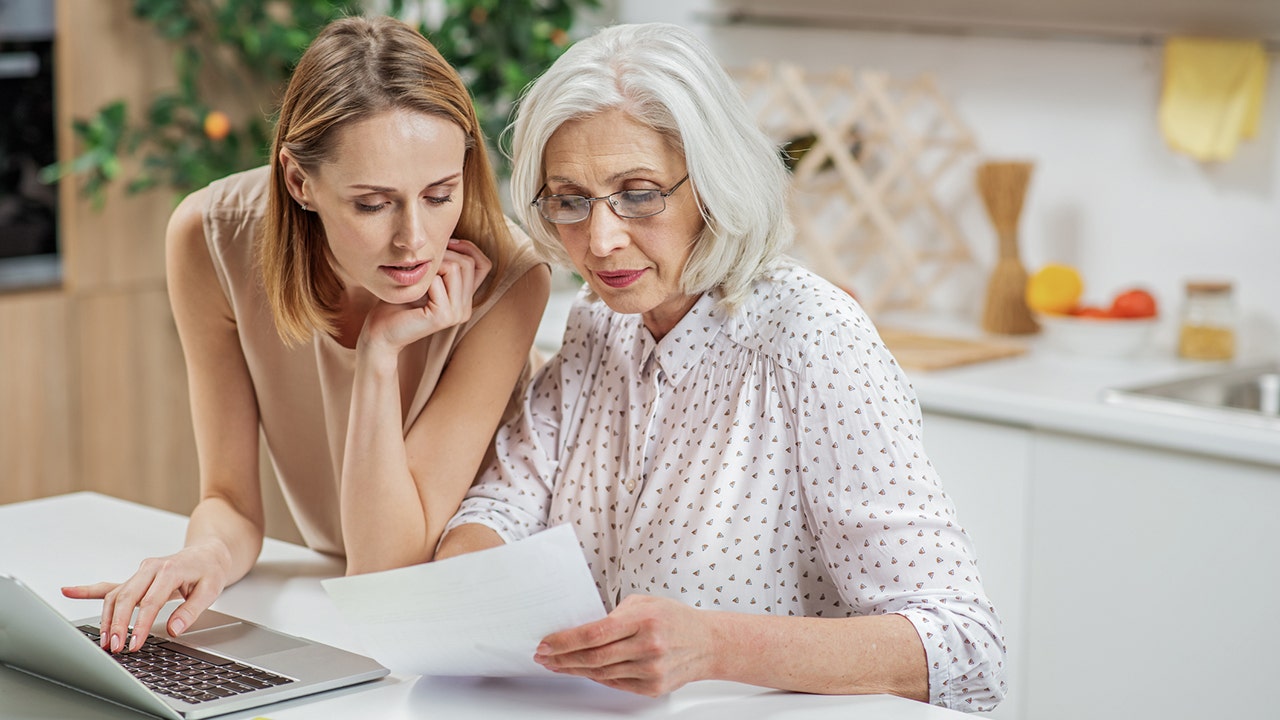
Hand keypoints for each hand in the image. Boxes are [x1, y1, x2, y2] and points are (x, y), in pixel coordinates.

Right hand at [61, 542, 231, 652]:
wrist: (208, 553)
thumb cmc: (210, 570)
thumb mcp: (211, 590)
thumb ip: (192, 610)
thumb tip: (175, 629)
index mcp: (170, 570)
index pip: (151, 601)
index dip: (141, 625)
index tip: (135, 644)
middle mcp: (151, 568)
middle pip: (126, 597)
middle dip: (118, 624)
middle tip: (115, 647)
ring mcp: (140, 572)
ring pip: (115, 595)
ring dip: (107, 619)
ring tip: (105, 641)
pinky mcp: (135, 578)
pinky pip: (109, 585)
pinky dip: (88, 590)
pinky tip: (69, 591)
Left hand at [360, 238, 491, 352]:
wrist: (381, 330)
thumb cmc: (398, 301)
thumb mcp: (427, 277)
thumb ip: (445, 264)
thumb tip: (453, 236)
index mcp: (465, 299)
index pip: (483, 265)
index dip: (469, 248)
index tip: (447, 242)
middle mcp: (465, 308)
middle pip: (468, 263)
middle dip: (444, 255)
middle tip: (422, 263)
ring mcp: (457, 314)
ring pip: (456, 268)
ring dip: (433, 265)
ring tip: (418, 278)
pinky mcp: (443, 316)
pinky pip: (439, 281)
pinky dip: (424, 279)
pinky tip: (413, 290)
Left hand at [533, 594, 715, 696]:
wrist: (708, 643)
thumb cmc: (675, 618)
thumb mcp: (645, 603)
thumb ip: (615, 615)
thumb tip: (583, 631)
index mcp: (644, 620)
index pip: (594, 633)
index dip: (565, 641)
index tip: (546, 643)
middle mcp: (648, 646)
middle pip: (593, 657)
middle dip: (562, 657)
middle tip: (543, 656)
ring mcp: (651, 670)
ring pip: (601, 673)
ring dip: (574, 669)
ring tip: (557, 664)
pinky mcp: (652, 687)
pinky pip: (615, 683)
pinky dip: (596, 677)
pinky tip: (583, 670)